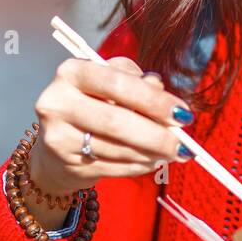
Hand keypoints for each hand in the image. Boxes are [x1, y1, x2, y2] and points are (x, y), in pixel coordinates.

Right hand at [29, 56, 194, 194]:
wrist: (57, 145)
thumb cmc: (92, 105)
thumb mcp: (110, 84)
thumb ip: (136, 82)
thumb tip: (159, 87)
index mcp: (71, 72)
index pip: (117, 83)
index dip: (153, 100)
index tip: (182, 113)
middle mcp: (57, 102)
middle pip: (116, 121)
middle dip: (157, 135)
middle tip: (184, 144)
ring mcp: (58, 136)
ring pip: (117, 149)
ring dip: (152, 153)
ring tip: (172, 152)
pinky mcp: (66, 164)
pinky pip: (113, 168)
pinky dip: (139, 167)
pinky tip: (153, 161)